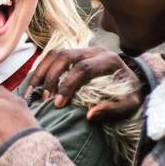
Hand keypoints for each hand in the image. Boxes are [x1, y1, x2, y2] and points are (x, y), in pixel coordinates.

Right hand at [20, 47, 142, 121]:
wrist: (131, 81)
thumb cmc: (129, 94)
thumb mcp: (131, 105)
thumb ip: (114, 110)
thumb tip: (89, 115)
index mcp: (109, 60)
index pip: (83, 68)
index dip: (67, 85)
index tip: (58, 104)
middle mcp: (94, 51)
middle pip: (65, 57)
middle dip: (52, 78)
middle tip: (45, 99)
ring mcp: (82, 50)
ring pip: (56, 53)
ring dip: (41, 72)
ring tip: (33, 92)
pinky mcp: (74, 53)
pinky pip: (52, 56)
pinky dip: (41, 69)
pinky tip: (34, 85)